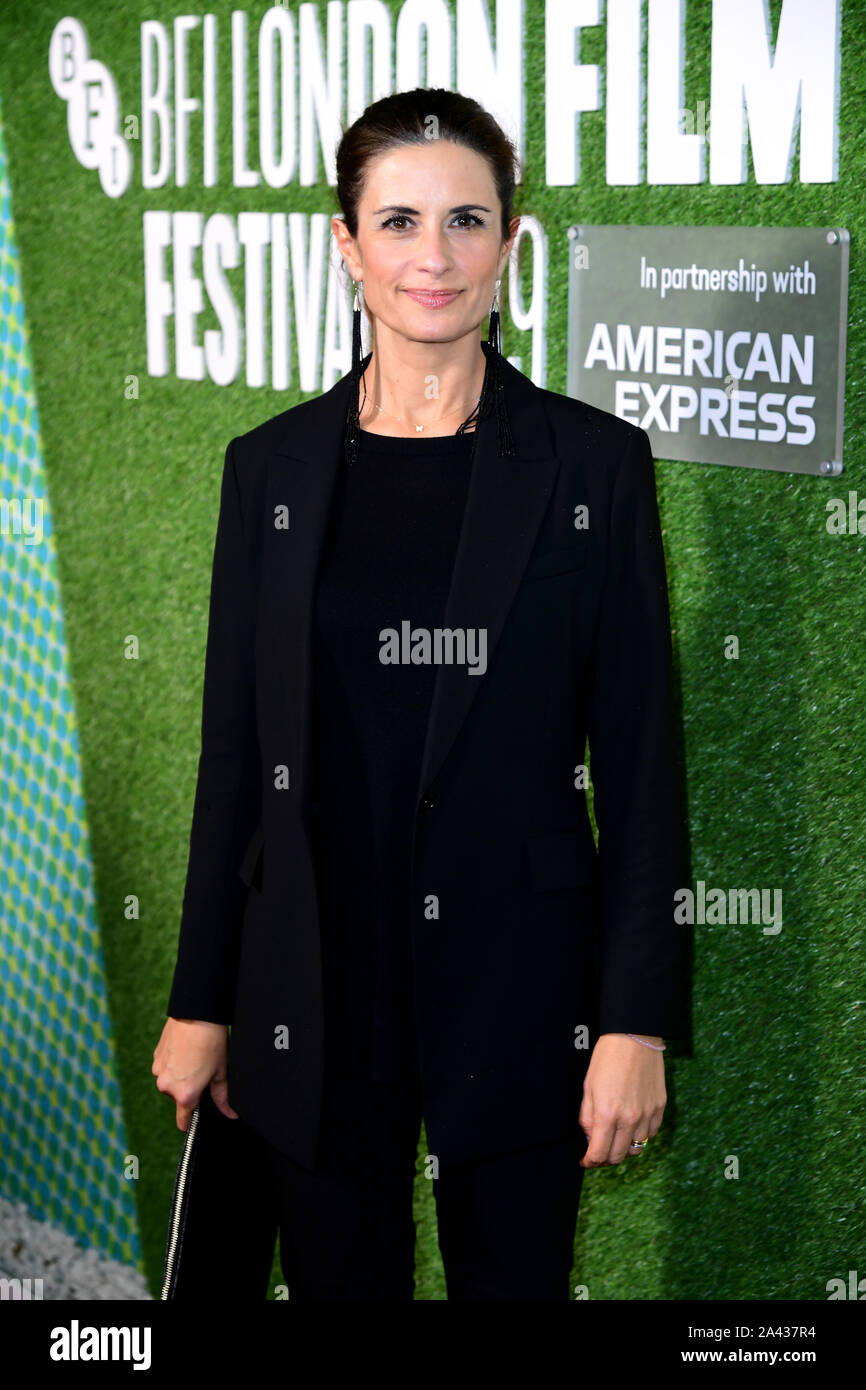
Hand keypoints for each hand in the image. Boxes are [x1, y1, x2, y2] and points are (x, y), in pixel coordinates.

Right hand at [152, 1017, 239, 1130]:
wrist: (197, 1013)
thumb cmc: (212, 1043)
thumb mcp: (221, 1071)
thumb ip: (222, 1097)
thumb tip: (231, 1114)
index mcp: (185, 1094)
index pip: (183, 1121)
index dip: (190, 1121)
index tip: (194, 1121)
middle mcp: (167, 1086)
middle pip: (179, 1097)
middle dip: (189, 1089)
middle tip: (204, 1072)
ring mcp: (159, 1071)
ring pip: (171, 1081)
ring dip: (180, 1075)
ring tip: (195, 1057)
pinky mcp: (155, 1057)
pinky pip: (165, 1067)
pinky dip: (174, 1063)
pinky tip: (186, 1049)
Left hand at [578, 1033, 665, 1166]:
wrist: (634, 1037)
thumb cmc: (607, 1058)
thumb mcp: (588, 1087)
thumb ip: (588, 1117)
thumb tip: (591, 1139)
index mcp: (607, 1114)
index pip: (599, 1153)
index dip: (590, 1161)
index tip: (586, 1161)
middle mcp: (630, 1119)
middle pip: (618, 1156)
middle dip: (605, 1159)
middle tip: (598, 1152)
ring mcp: (647, 1115)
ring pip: (637, 1149)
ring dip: (623, 1149)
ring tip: (615, 1140)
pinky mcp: (660, 1108)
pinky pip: (650, 1134)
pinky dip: (640, 1136)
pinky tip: (631, 1127)